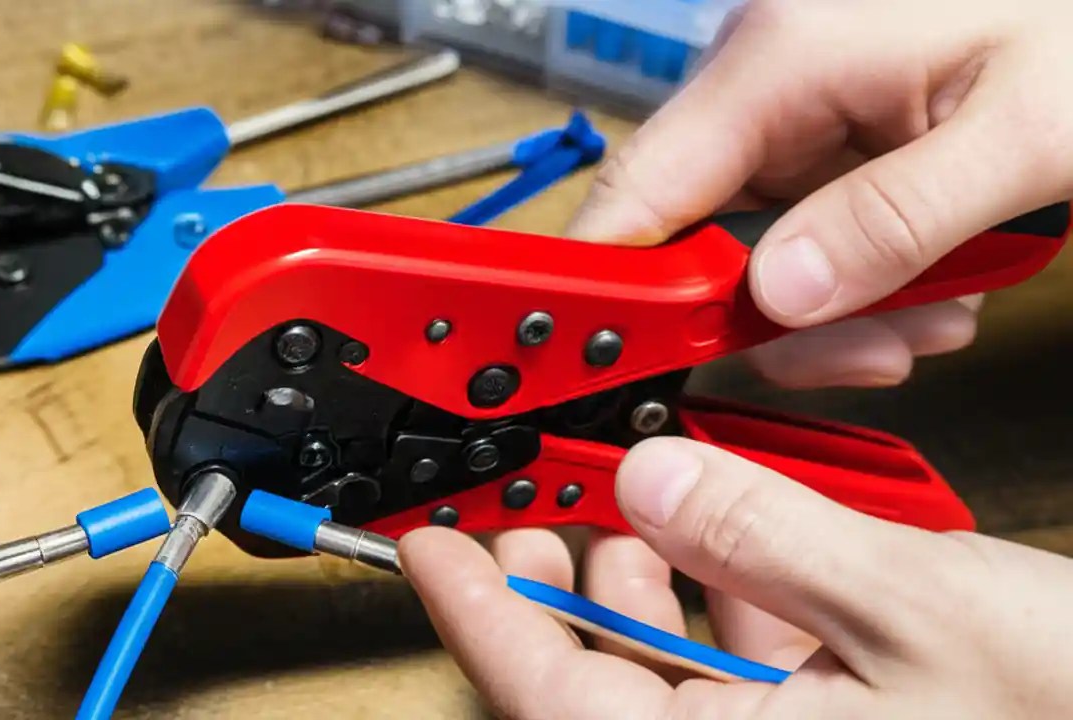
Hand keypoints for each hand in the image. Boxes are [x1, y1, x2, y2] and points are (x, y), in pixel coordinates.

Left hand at [400, 437, 1072, 718]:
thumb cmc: (1067, 716)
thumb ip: (763, 535)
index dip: (474, 611)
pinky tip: (723, 537)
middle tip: (530, 504)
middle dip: (553, 583)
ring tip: (619, 500)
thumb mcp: (912, 609)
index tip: (428, 548)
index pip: (546, 692)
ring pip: (659, 668)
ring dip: (634, 580)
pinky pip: (732, 669)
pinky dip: (717, 597)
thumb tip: (653, 477)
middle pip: (586, 680)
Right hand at [567, 0, 1072, 388]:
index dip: (611, 285)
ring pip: (752, 254)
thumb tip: (784, 296)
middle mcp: (766, 79)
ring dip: (834, 311)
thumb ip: (898, 221)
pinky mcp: (820, 142)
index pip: (645, 186)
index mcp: (785, 55)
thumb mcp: (1024, 136)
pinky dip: (855, 285)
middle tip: (868, 352)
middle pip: (697, 237)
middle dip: (774, 318)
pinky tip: (932, 284)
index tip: (608, 363)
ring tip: (934, 314)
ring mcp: (790, 113)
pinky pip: (799, 240)